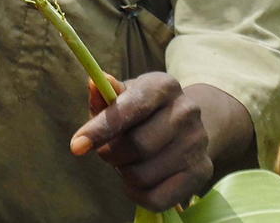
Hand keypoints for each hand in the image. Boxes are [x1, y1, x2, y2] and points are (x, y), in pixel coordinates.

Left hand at [70, 72, 212, 211]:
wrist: (184, 127)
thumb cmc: (142, 111)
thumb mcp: (122, 98)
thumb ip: (104, 95)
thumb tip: (94, 82)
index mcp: (163, 85)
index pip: (130, 109)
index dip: (100, 129)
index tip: (76, 146)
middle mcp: (186, 110)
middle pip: (136, 146)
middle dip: (111, 154)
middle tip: (108, 152)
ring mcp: (197, 142)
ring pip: (143, 175)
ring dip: (124, 174)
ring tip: (127, 163)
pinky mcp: (202, 171)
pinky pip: (157, 198)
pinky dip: (137, 195)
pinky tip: (136, 183)